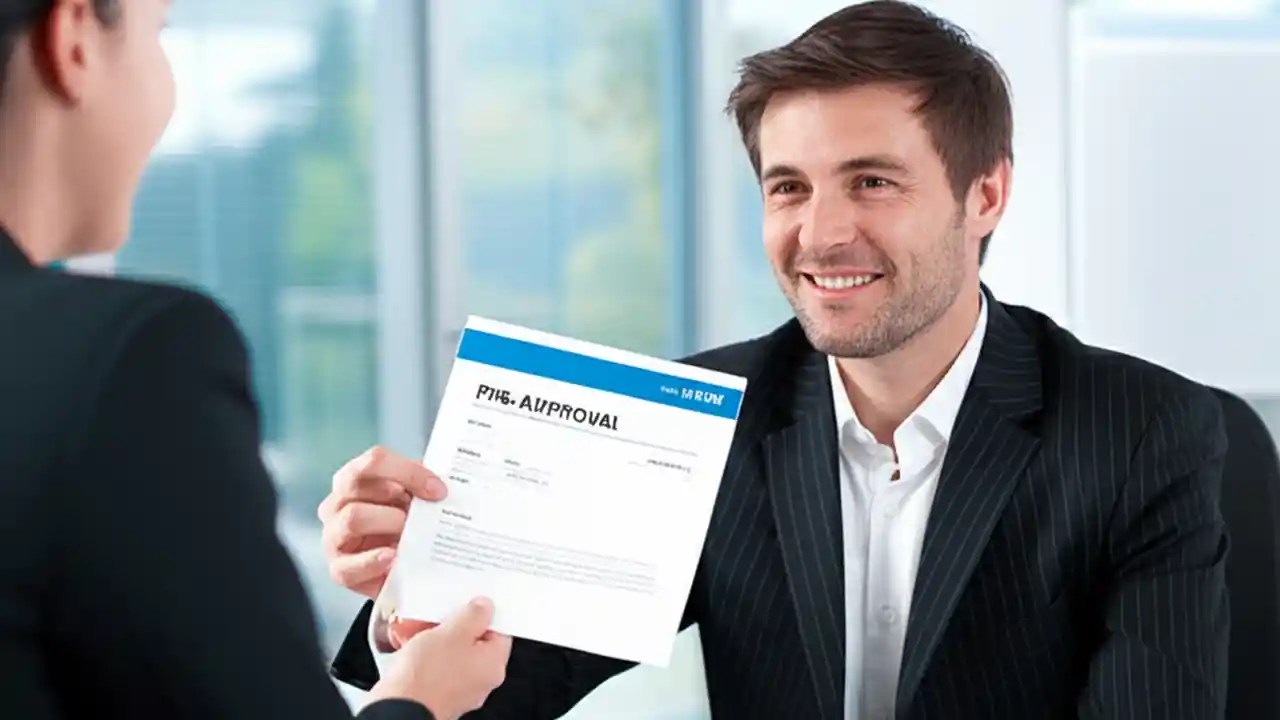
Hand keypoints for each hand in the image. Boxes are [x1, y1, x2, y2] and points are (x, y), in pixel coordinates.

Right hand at [318, 446, 445, 598]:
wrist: (397, 569)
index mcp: (352, 479)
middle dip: (397, 497)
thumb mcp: (413, 501)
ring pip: (353, 518)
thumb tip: (446, 483)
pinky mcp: (338, 569)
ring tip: (409, 532)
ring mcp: (333, 536)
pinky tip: (394, 556)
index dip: (408, 471)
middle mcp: (336, 504)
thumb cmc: (404, 526)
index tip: (438, 489)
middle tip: (422, 511)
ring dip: (388, 522)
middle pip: (357, 485)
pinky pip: (349, 564)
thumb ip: (422, 488)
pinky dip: (374, 560)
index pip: (375, 460)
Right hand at [368, 597, 511, 719]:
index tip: (469, 605)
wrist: (399, 707)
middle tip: (441, 617)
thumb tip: (484, 607)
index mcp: (493, 664)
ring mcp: (459, 690)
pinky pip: (437, 667)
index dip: (485, 615)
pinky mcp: (437, 694)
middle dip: (455, 626)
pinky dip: (425, 654)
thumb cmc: (427, 677)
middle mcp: (480, 680)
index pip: (500, 631)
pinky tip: (410, 645)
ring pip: (453, 654)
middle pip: (475, 642)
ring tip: (420, 628)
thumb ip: (474, 615)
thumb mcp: (453, 631)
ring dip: (437, 638)